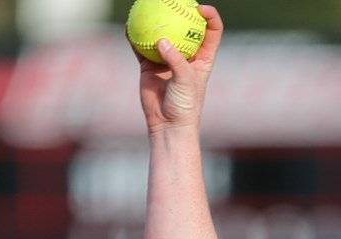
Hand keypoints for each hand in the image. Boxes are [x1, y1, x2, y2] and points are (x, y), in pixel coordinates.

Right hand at [136, 5, 222, 134]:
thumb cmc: (184, 106)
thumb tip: (161, 41)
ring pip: (161, 33)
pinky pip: (140, 46)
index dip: (210, 16)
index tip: (200, 7)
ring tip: (147, 7)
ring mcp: (167, 59)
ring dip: (154, 20)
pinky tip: (128, 26)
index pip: (212, 31)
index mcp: (203, 58)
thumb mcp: (185, 82)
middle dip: (180, 11)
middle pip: (185, 27)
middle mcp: (186, 55)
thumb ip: (176, 60)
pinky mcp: (149, 65)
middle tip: (171, 1)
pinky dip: (134, 36)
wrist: (167, 124)